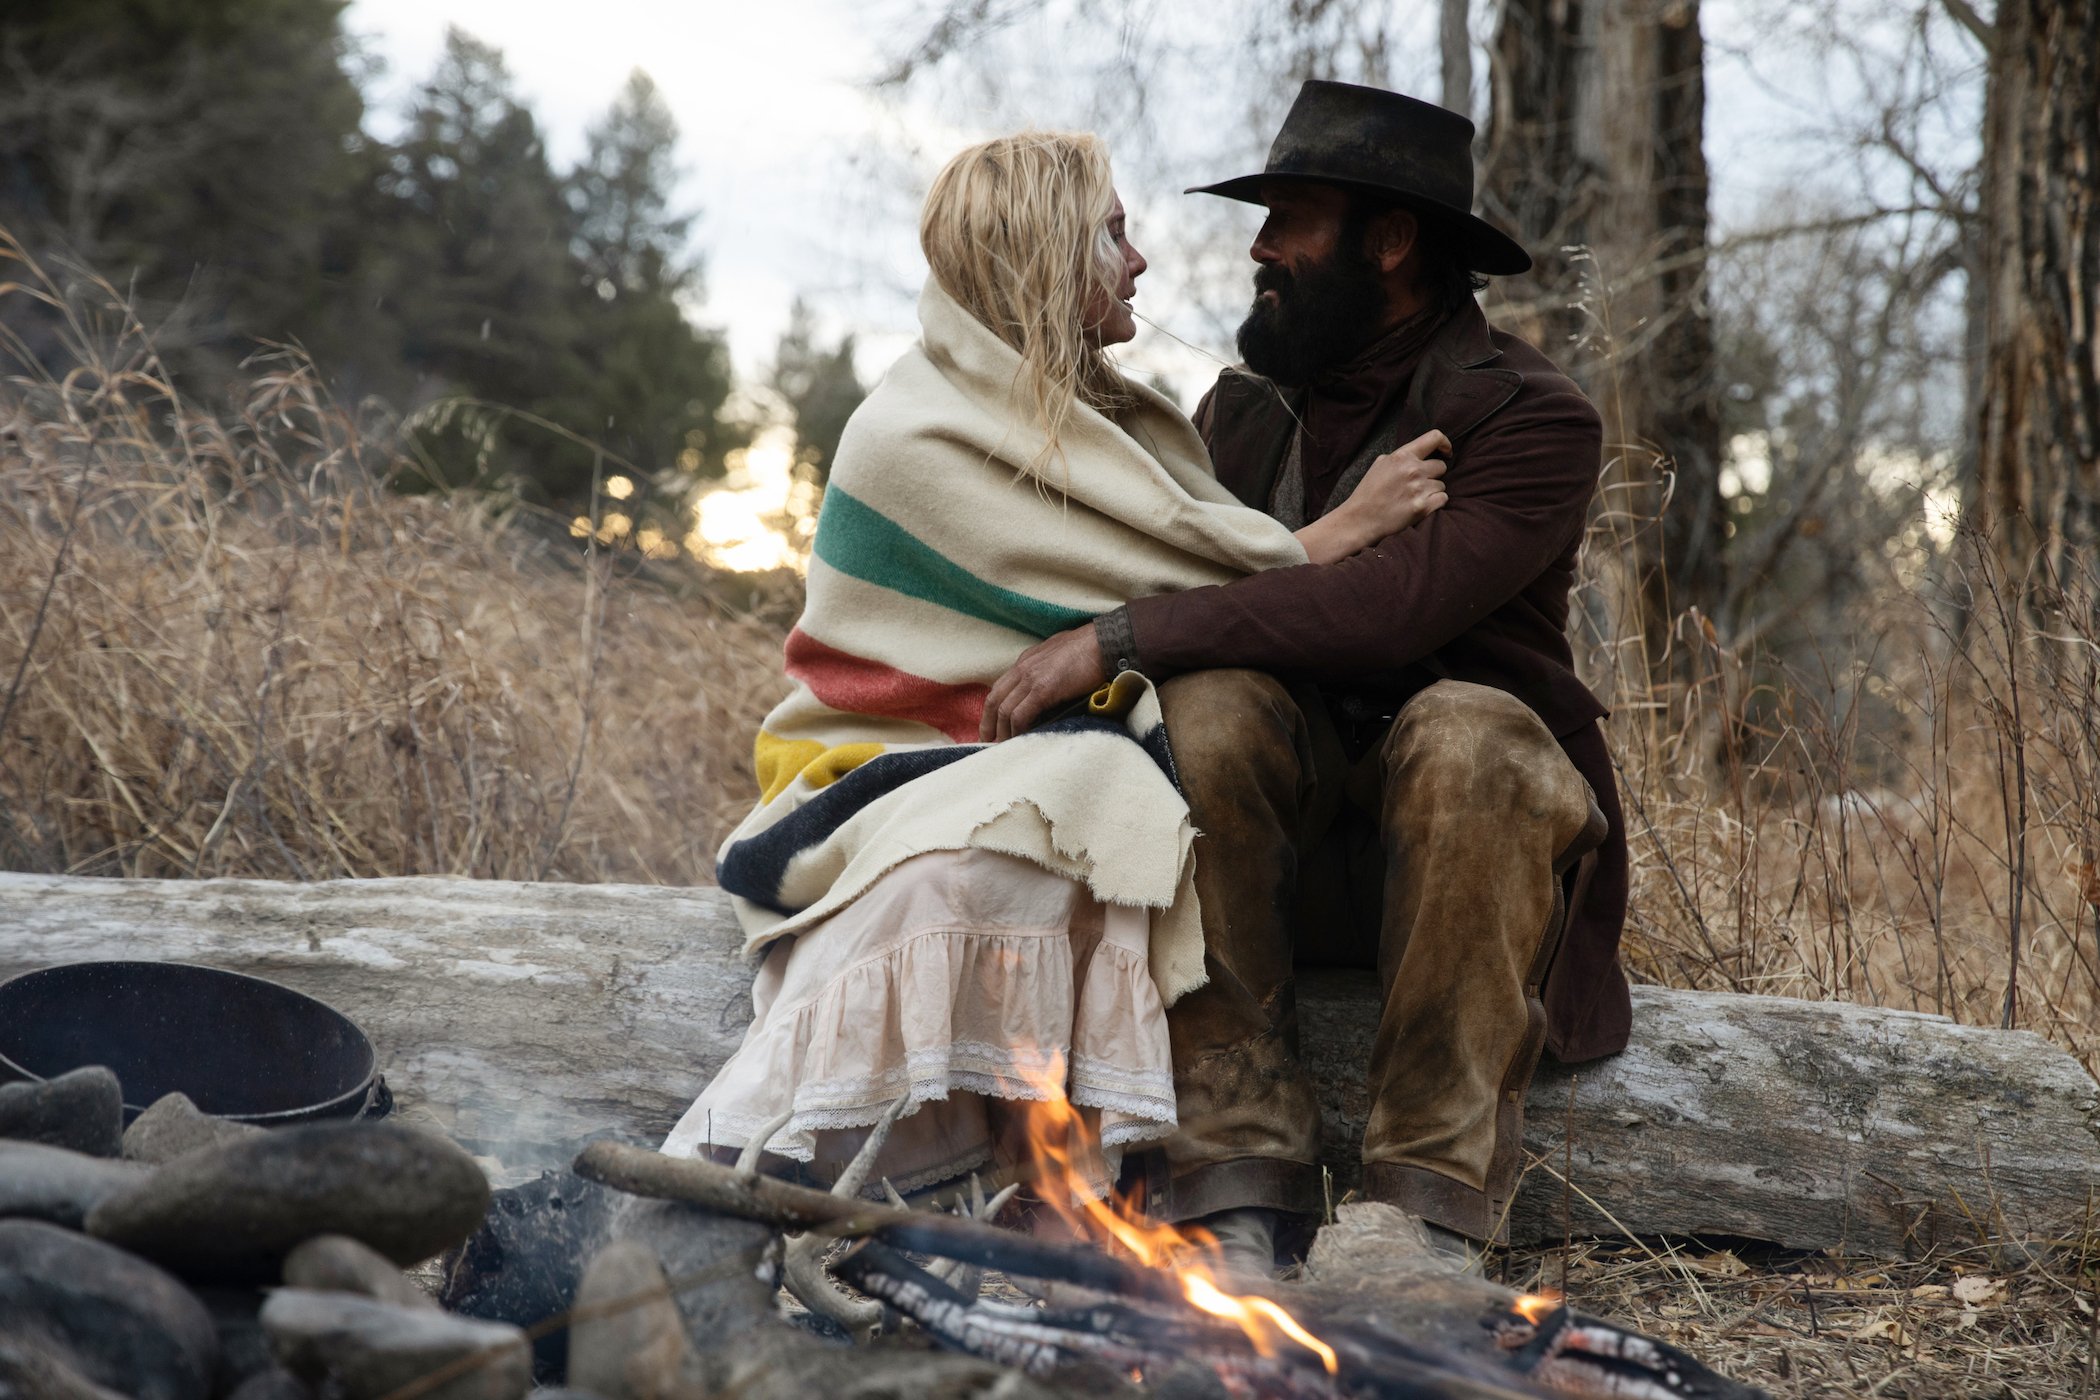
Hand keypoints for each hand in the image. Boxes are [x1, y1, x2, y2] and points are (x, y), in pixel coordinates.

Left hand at [980, 625, 1105, 741]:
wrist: (1105, 643)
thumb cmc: (1090, 650)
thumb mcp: (1058, 656)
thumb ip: (1045, 670)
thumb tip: (1045, 690)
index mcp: (1025, 661)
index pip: (999, 688)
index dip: (991, 710)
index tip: (991, 727)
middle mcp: (1023, 668)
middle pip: (994, 700)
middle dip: (989, 724)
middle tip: (989, 742)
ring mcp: (1031, 678)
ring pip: (1004, 710)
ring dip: (1003, 731)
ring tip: (1005, 747)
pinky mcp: (1043, 690)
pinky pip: (1021, 715)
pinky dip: (1018, 730)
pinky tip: (1022, 740)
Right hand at [1352, 429, 1449, 537]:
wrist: (1360, 519)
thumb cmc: (1368, 492)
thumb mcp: (1379, 465)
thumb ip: (1400, 457)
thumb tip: (1418, 454)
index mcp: (1402, 456)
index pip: (1434, 438)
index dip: (1445, 444)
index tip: (1446, 452)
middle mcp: (1413, 470)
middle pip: (1441, 466)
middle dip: (1433, 474)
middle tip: (1418, 484)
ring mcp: (1418, 489)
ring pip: (1441, 485)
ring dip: (1431, 491)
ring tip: (1414, 497)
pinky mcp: (1422, 507)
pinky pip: (1443, 499)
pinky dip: (1435, 503)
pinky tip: (1420, 505)